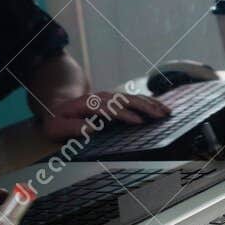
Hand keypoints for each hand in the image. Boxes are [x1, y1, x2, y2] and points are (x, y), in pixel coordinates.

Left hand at [40, 91, 169, 139]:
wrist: (60, 105)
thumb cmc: (59, 120)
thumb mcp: (57, 127)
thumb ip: (72, 128)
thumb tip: (92, 128)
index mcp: (88, 104)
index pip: (109, 108)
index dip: (124, 114)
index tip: (138, 122)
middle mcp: (102, 97)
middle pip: (126, 100)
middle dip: (145, 107)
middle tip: (160, 116)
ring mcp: (111, 96)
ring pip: (134, 98)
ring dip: (151, 104)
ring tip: (166, 112)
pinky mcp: (117, 99)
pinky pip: (136, 99)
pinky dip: (150, 102)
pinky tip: (162, 107)